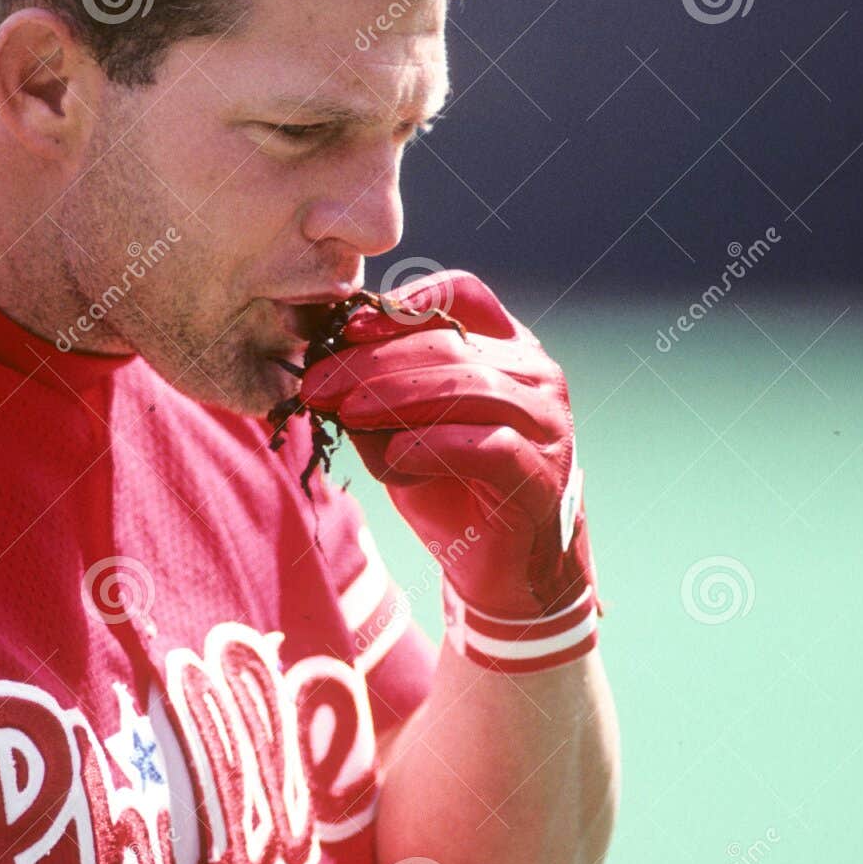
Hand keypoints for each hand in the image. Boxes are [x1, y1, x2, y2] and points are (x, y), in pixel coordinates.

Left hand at [300, 271, 599, 672]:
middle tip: (317, 383)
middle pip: (450, 344)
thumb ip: (374, 391)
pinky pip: (488, 447)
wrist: (502, 568)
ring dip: (397, 397)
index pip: (464, 295)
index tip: (347, 327)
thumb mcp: (404, 428)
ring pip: (470, 387)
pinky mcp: (540, 475)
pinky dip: (433, 446)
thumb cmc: (451, 488)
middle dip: (372, 361)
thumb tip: (317, 363)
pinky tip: (393, 457)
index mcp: (505, 347)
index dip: (405, 302)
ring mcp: (546, 423)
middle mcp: (534, 375)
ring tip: (346, 412)